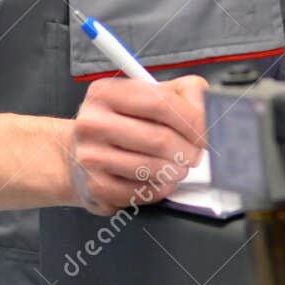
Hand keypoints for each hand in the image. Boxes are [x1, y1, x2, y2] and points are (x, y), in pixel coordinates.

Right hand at [68, 74, 207, 214]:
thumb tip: (207, 110)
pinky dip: (161, 188)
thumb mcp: (149, 94)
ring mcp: (90, 156)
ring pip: (153, 168)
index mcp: (106, 92)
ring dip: (176, 170)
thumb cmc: (122, 121)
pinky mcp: (95, 187)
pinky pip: (142, 192)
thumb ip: (182, 93)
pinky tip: (161, 179)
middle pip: (159, 139)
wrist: (77, 153)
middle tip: (195, 154)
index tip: (205, 133)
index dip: (192, 120)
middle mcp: (92, 123)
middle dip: (188, 151)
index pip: (160, 103)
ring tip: (178, 166)